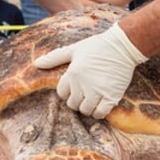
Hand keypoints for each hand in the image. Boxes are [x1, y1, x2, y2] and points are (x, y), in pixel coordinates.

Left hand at [33, 24, 147, 117]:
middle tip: (85, 94)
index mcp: (72, 73)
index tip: (76, 87)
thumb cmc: (97, 46)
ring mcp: (97, 91)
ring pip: (86, 111)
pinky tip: (102, 104)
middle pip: (73, 104)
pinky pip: (100, 113)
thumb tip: (36, 63)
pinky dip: (99, 112)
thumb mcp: (75, 49)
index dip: (68, 92)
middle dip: (77, 101)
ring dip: (88, 108)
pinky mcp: (111, 96)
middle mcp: (83, 84)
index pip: (62, 93)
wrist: (123, 46)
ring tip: (93, 100)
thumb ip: (55, 57)